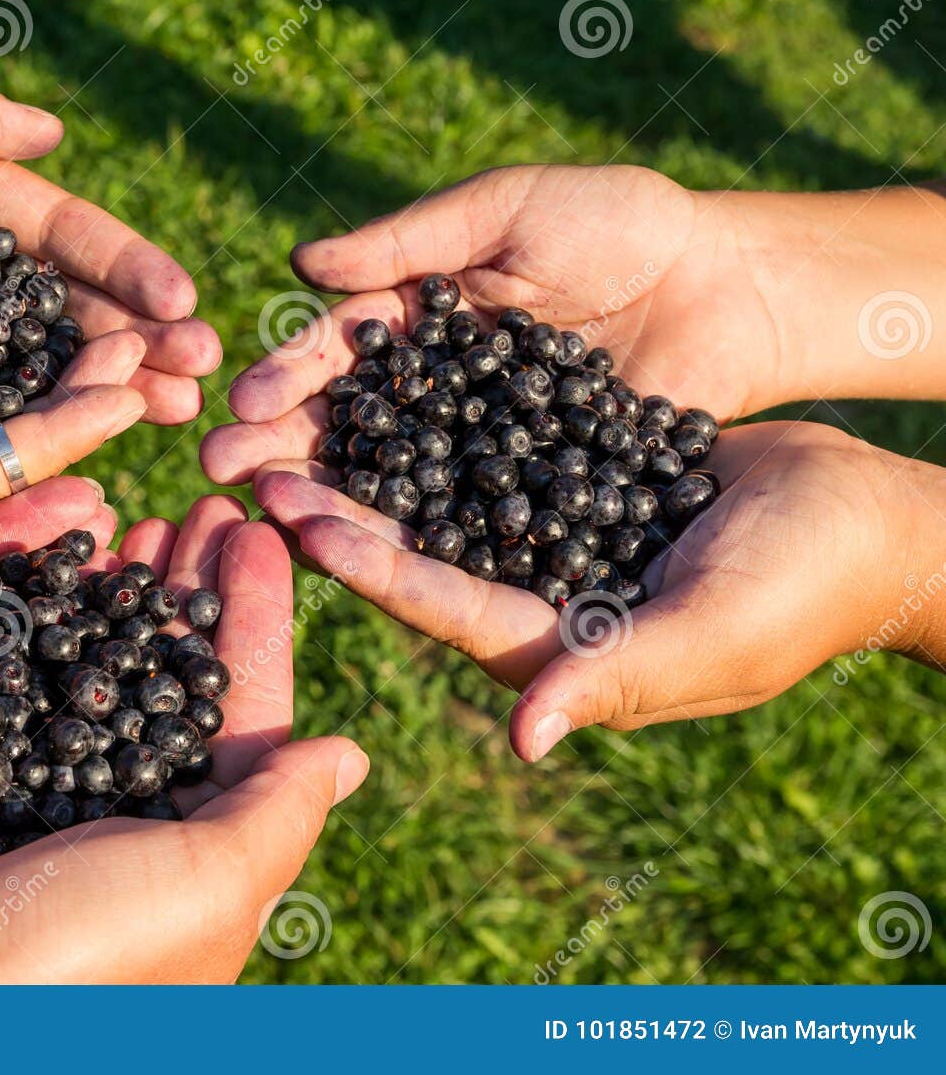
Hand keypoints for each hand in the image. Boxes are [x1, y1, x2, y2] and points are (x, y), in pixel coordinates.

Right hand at [0, 496, 368, 983]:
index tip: (259, 535)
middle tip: (195, 505)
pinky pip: (4, 674)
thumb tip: (349, 757)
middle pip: (165, 674)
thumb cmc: (80, 949)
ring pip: (88, 664)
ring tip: (129, 516)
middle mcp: (120, 817)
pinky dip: (27, 614)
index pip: (242, 712)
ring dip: (112, 590)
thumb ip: (276, 812)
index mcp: (193, 848)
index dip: (254, 621)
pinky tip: (44, 559)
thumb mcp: (207, 882)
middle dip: (184, 589)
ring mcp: (38, 792)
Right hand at [202, 164, 779, 488]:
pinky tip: (360, 557)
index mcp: (414, 316)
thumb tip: (300, 263)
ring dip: (325, 497)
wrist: (732, 285)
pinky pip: (460, 516)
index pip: (335, 349)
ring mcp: (475, 446)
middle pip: (344, 421)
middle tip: (221, 472)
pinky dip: (412, 535)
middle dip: (279, 445)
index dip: (286, 375)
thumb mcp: (510, 210)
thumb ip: (407, 238)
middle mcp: (432, 388)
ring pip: (388, 476)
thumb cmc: (618, 224)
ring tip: (268, 518)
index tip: (241, 405)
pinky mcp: (526, 493)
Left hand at [252, 422, 927, 761]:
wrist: (864, 510)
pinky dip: (425, 415)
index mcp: (552, 646)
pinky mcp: (559, 477)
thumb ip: (619, 678)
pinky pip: (478, 444)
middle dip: (335, 510)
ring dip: (360, 458)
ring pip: (430, 494)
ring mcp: (540, 535)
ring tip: (287, 411)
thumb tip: (525, 743)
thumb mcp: (713, 634)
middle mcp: (529, 594)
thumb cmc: (803, 585)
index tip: (297, 523)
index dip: (368, 565)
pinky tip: (372, 371)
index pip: (439, 605)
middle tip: (250, 466)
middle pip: (413, 550)